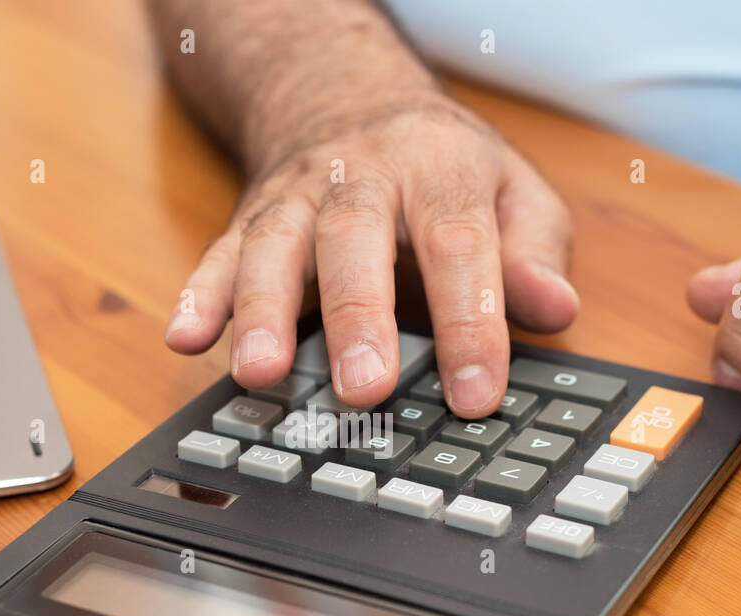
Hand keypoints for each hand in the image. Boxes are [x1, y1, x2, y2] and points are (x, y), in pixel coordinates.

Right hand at [164, 94, 578, 416]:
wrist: (344, 95)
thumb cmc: (439, 165)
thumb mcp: (510, 190)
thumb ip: (534, 251)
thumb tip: (554, 309)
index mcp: (439, 168)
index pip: (459, 246)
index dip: (469, 323)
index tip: (475, 394)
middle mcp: (362, 175)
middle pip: (355, 240)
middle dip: (358, 317)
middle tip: (364, 388)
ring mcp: (297, 196)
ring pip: (275, 245)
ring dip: (263, 311)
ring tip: (260, 374)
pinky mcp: (249, 218)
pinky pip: (218, 253)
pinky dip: (199, 296)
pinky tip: (187, 338)